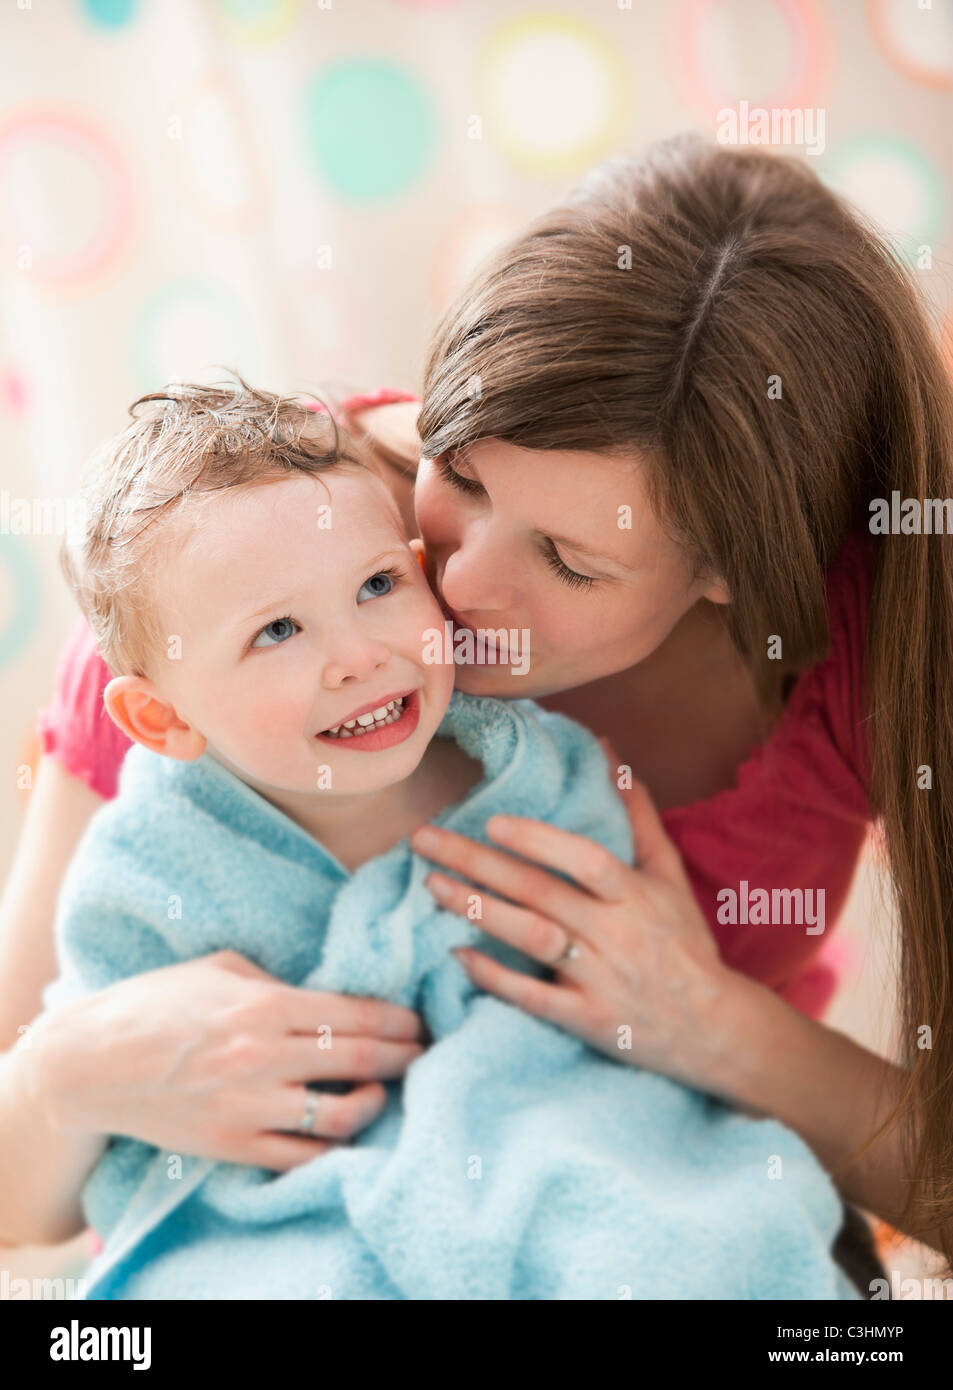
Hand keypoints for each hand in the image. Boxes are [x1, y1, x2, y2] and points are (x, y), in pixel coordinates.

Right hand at [28, 951, 426, 1170]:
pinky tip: (341, 1128)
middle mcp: (264, 1058)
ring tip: (382, 1092)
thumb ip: (276, 981)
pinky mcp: (231, 1146)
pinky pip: (299, 1155)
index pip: (358, 1014)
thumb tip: (323, 993)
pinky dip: (330, 1144)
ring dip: (374, 1104)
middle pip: (362, 1061)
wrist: (89, 1062)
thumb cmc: (155, 1002)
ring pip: (340, 1116)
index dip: (401, 1020)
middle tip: (425, 1053)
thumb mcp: (221, 969)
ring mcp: (248, 1108)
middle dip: (407, 1057)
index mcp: (265, 1006)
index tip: (420, 1020)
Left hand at [410, 782, 739, 1088]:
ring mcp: (601, 980)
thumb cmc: (684, 942)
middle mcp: (617, 934)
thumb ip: (637, 812)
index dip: (541, 841)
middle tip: (424, 841)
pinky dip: (495, 977)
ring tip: (433, 887)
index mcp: (636, 895)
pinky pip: (534, 998)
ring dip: (479, 911)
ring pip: (533, 940)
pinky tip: (458, 954)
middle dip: (478, 864)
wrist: (714, 1029)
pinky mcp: (588, 1021)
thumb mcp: (668, 874)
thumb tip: (608, 752)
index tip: (493, 822)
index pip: (587, 861)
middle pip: (541, 893)